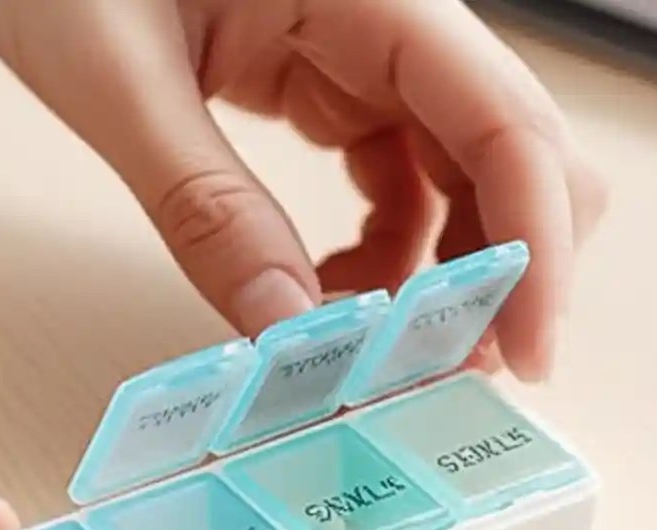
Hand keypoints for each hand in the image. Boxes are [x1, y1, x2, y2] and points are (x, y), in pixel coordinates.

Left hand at [0, 0, 605, 379]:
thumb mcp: (120, 83)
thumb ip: (207, 207)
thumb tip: (289, 335)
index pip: (506, 121)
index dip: (536, 244)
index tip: (525, 349)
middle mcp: (390, 21)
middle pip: (510, 153)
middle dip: (501, 267)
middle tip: (447, 368)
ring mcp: (364, 54)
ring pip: (459, 177)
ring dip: (439, 273)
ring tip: (367, 347)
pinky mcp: (328, 84)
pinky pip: (395, 181)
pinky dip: (386, 255)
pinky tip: (329, 295)